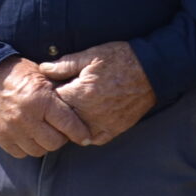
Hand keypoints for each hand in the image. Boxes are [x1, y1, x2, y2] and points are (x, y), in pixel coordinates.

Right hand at [0, 56, 90, 157]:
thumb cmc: (18, 73)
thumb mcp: (43, 76)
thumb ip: (59, 93)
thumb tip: (79, 108)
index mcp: (42, 100)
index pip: (68, 124)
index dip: (80, 133)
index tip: (86, 137)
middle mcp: (27, 118)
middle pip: (54, 143)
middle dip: (62, 138)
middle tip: (61, 131)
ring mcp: (12, 130)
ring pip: (38, 150)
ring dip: (44, 144)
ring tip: (44, 133)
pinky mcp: (0, 137)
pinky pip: (20, 153)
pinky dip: (27, 147)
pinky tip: (29, 136)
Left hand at [38, 41, 155, 145]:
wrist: (153, 70)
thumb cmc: (121, 59)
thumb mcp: (92, 55)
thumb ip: (65, 64)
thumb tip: (43, 68)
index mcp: (80, 94)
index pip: (52, 101)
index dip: (49, 94)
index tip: (51, 89)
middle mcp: (89, 113)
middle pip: (61, 119)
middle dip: (58, 111)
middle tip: (62, 100)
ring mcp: (102, 124)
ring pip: (75, 132)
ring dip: (71, 124)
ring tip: (73, 111)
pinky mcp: (115, 129)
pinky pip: (94, 139)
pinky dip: (87, 134)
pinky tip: (86, 123)